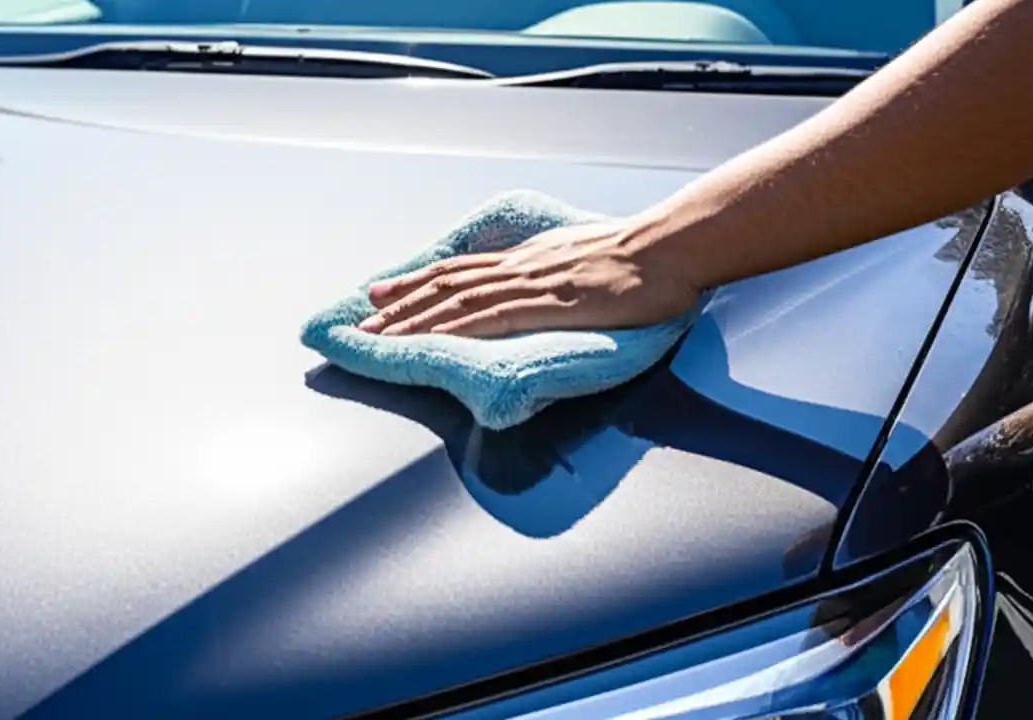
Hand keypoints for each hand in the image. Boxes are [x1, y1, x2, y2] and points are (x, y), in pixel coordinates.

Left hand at [358, 222, 699, 337]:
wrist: (669, 246)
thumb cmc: (639, 256)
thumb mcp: (583, 256)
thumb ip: (554, 271)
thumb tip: (540, 287)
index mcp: (527, 258)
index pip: (459, 271)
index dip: (416, 282)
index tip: (382, 294)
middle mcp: (519, 267)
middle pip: (446, 285)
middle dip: (401, 305)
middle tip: (363, 321)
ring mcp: (531, 284)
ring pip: (458, 301)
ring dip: (415, 320)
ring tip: (380, 336)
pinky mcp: (549, 303)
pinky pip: (492, 317)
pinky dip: (455, 327)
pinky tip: (432, 338)